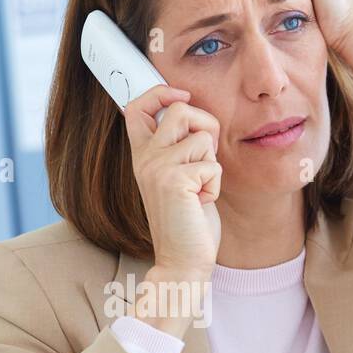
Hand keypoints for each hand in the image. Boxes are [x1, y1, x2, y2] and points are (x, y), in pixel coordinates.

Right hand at [122, 84, 221, 281]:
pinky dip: (215, 185)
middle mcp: (145, 159)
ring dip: (212, 163)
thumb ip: (180, 148)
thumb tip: (197, 116)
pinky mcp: (175, 180)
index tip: (180, 95)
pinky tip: (201, 203)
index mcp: (143, 156)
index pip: (137, 107)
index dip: (160, 92)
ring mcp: (157, 168)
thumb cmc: (188, 221)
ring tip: (199, 189)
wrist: (182, 260)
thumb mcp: (179, 177)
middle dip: (206, 125)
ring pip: (202, 137)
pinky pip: (213, 165)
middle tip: (206, 156)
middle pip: (180, 108)